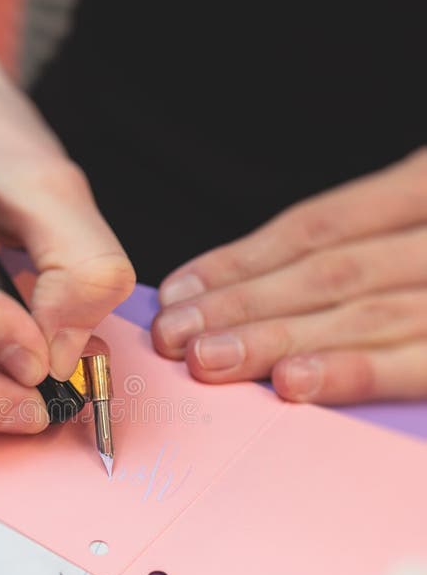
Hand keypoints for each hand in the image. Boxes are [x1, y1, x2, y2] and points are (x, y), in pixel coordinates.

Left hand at [152, 150, 426, 403]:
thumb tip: (249, 284)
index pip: (315, 228)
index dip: (239, 263)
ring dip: (272, 339)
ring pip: (355, 315)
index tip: (177, 292)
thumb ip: (363, 237)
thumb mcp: (414, 220)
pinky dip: (346, 372)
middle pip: (323, 273)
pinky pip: (407, 363)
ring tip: (206, 359)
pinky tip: (291, 383)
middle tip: (173, 334)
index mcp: (419, 192)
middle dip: (240, 305)